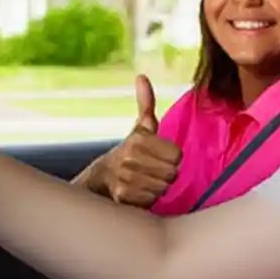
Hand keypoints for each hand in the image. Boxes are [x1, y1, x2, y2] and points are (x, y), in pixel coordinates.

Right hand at [85, 74, 181, 206]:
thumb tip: (142, 77)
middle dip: (165, 173)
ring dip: (157, 187)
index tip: (160, 156)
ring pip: (163, 188)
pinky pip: (151, 201)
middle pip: (172, 174)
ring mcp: (127, 178)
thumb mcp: (141, 127)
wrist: (102, 176)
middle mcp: (131, 158)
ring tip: (146, 179)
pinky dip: (148, 198)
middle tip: (153, 169)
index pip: (177, 156)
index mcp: (140, 140)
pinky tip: (139, 190)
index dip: (171, 157)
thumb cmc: (130, 150)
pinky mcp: (124, 197)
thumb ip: (146, 103)